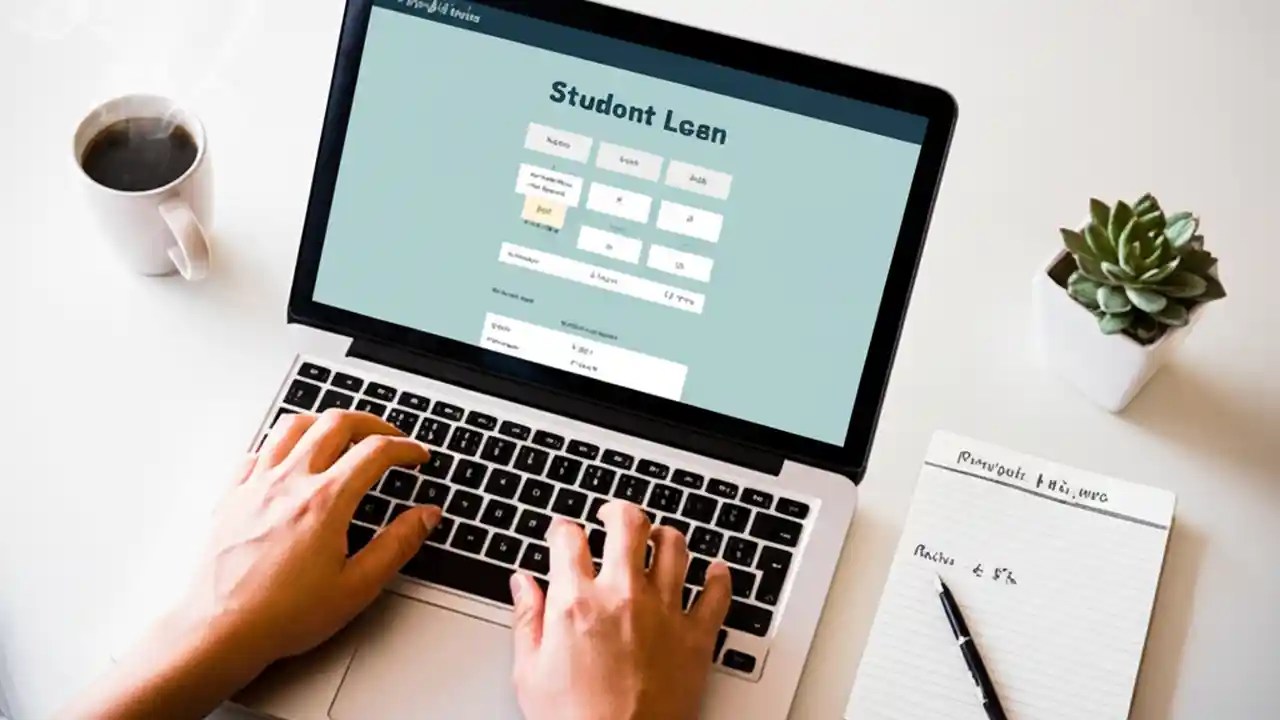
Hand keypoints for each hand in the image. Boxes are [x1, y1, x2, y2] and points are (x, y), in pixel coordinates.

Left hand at [183, 409, 440, 665]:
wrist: (219, 631)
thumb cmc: (281, 615)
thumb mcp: (357, 587)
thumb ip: (397, 545)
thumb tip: (425, 517)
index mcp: (325, 501)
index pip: (376, 452)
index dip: (406, 448)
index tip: (417, 457)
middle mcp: (289, 482)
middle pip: (336, 423)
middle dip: (372, 423)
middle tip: (389, 436)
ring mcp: (256, 484)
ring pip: (294, 425)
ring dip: (326, 422)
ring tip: (342, 434)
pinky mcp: (231, 496)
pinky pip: (258, 451)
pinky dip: (282, 445)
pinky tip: (290, 460)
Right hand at [510, 501, 731, 719]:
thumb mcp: (530, 673)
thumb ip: (527, 619)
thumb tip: (522, 584)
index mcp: (577, 602)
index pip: (569, 538)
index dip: (562, 528)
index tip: (563, 533)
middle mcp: (624, 597)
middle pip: (628, 524)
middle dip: (617, 511)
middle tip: (612, 515)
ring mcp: (664, 613)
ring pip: (675, 547)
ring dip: (664, 536)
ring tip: (657, 539)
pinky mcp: (696, 637)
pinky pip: (716, 593)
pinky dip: (718, 577)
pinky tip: (713, 571)